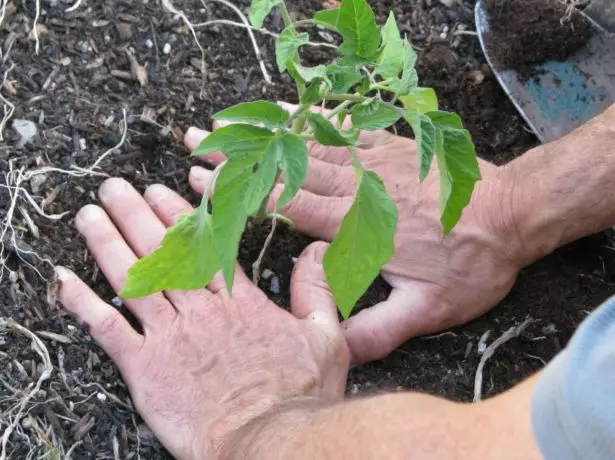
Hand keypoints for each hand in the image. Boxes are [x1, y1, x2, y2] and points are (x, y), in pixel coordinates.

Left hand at [57, 178, 348, 459]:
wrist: (268, 442)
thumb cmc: (298, 395)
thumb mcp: (325, 337)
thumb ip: (317, 290)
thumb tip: (318, 251)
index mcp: (239, 301)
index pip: (202, 247)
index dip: (176, 218)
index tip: (156, 193)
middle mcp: (199, 310)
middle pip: (161, 254)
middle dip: (133, 216)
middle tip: (113, 189)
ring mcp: (169, 337)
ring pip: (133, 280)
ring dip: (107, 244)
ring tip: (89, 216)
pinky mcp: (146, 368)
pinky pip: (108, 329)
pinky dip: (83, 303)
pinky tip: (66, 280)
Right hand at [185, 115, 524, 362]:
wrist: (515, 213)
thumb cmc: (472, 261)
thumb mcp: (428, 309)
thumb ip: (378, 329)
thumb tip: (334, 349)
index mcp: (357, 225)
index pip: (286, 207)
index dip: (242, 196)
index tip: (204, 186)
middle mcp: (358, 187)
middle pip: (286, 168)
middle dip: (237, 156)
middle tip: (195, 144)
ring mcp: (374, 161)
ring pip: (308, 144)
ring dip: (263, 134)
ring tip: (226, 122)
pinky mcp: (391, 147)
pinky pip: (344, 128)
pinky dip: (311, 119)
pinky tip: (288, 110)